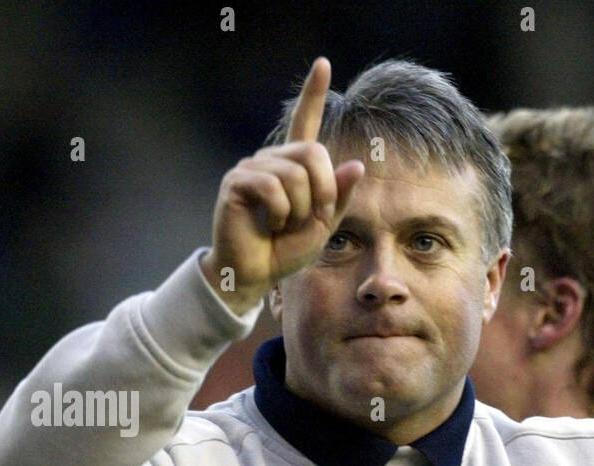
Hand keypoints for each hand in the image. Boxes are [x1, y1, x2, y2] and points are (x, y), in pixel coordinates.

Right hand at [201, 57, 365, 314]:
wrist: (255, 273)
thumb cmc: (286, 250)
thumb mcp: (323, 225)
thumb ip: (338, 196)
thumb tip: (356, 165)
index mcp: (294, 166)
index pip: (305, 123)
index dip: (313, 94)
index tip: (323, 64)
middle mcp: (273, 159)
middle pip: (314, 153)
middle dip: (323, 191)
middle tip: (309, 217)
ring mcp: (253, 167)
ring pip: (296, 174)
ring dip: (300, 208)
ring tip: (284, 224)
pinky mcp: (237, 181)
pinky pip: (273, 188)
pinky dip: (281, 213)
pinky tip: (269, 224)